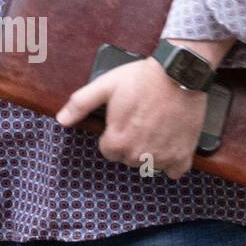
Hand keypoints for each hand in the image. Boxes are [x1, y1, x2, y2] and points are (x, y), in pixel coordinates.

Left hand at [56, 56, 207, 178]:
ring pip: (150, 165)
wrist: (177, 74)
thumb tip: (61, 120)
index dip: (113, 135)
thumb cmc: (139, 79)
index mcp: (117, 141)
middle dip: (130, 143)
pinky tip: (169, 142)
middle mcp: (139, 155)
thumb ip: (80, 104)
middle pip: (128, 158)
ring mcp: (163, 157)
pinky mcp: (183, 155)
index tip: (121, 122)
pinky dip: (172, 161)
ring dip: (149, 152)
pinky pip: (174, 171)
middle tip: (138, 121)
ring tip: (154, 128)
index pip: (108, 151)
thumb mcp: (104, 86)